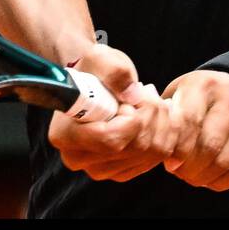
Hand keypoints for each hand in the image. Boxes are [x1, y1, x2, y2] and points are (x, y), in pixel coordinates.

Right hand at [48, 42, 180, 182]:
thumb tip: (133, 94)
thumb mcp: (100, 58)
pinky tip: (153, 115)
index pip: (110, 140)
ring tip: (150, 100)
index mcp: (65, 134)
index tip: (132, 97)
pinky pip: (155, 158)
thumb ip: (114, 71)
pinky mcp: (120, 171)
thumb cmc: (93, 71)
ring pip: (150, 153)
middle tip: (146, 91)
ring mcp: (100, 168)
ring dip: (161, 121)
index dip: (132, 118)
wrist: (95, 84)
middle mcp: (79, 158)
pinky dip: (163, 133)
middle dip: (151, 114)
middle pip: (134, 147)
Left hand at [161, 70, 228, 190]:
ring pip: (227, 161)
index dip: (178, 150)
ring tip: (194, 177)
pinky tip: (212, 178)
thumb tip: (168, 157)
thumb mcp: (179, 97)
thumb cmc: (197, 98)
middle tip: (181, 175)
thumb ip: (169, 122)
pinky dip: (224, 182)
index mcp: (207, 83)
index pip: (190, 122)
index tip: (170, 165)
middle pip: (211, 145)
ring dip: (206, 178)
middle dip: (191, 169)